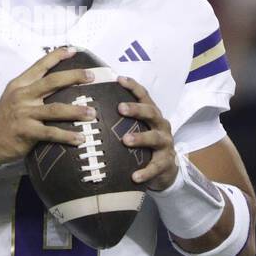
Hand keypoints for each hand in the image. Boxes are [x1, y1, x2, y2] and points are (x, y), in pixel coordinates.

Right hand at [0, 47, 97, 164]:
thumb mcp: (14, 96)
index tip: (73, 49)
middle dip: (74, 77)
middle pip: (52, 82)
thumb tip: (58, 80)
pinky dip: (67, 136)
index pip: (40, 65)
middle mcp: (22, 96)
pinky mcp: (27, 132)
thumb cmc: (6, 118)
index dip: (57, 56)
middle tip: (91, 76)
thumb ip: (31, 87)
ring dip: (76, 111)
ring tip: (92, 113)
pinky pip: (51, 132)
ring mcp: (24, 114)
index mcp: (20, 84)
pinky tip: (80, 138)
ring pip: (55, 109)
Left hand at [116, 75, 178, 190]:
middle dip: (136, 109)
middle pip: (151, 112)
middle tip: (120, 108)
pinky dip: (145, 172)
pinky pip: (155, 167)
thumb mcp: (137, 128)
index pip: (144, 96)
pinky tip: (134, 177)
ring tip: (125, 140)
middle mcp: (161, 125)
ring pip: (155, 137)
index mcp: (152, 114)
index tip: (119, 79)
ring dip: (140, 138)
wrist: (166, 169)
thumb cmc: (144, 144)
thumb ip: (120, 119)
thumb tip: (88, 108)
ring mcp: (165, 144)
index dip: (133, 86)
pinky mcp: (166, 163)